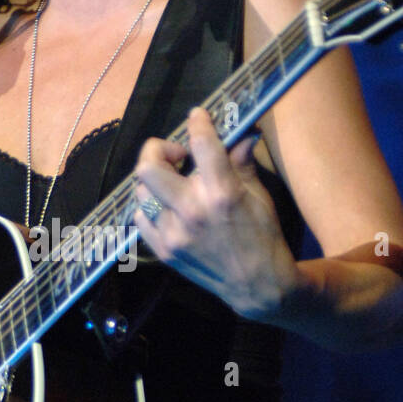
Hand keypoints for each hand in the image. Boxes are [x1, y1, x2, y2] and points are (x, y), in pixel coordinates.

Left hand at [132, 107, 304, 318]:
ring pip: (141, 191)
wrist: (256, 285)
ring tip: (174, 183)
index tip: (198, 116)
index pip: (201, 143)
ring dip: (155, 179)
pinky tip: (167, 206)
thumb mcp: (259, 195)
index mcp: (222, 193)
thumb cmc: (262, 236)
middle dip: (158, 149)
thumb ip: (242, 161)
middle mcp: (192, 212)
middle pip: (148, 166)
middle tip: (177, 154)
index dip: (198, 122)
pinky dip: (149, 206)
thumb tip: (242, 132)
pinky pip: (140, 217)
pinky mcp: (164, 251)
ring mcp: (173, 234)